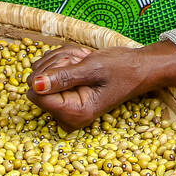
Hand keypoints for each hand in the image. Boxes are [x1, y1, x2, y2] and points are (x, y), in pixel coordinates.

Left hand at [27, 45, 169, 130]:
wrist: (139, 68)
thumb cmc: (122, 68)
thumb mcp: (93, 68)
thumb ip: (63, 77)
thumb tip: (35, 84)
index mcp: (75, 113)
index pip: (37, 93)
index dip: (51, 73)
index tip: (73, 66)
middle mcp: (66, 115)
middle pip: (37, 83)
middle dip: (57, 64)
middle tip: (81, 61)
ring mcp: (64, 106)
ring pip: (40, 73)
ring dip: (61, 59)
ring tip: (84, 61)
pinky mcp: (64, 96)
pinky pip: (47, 72)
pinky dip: (62, 60)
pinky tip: (80, 62)